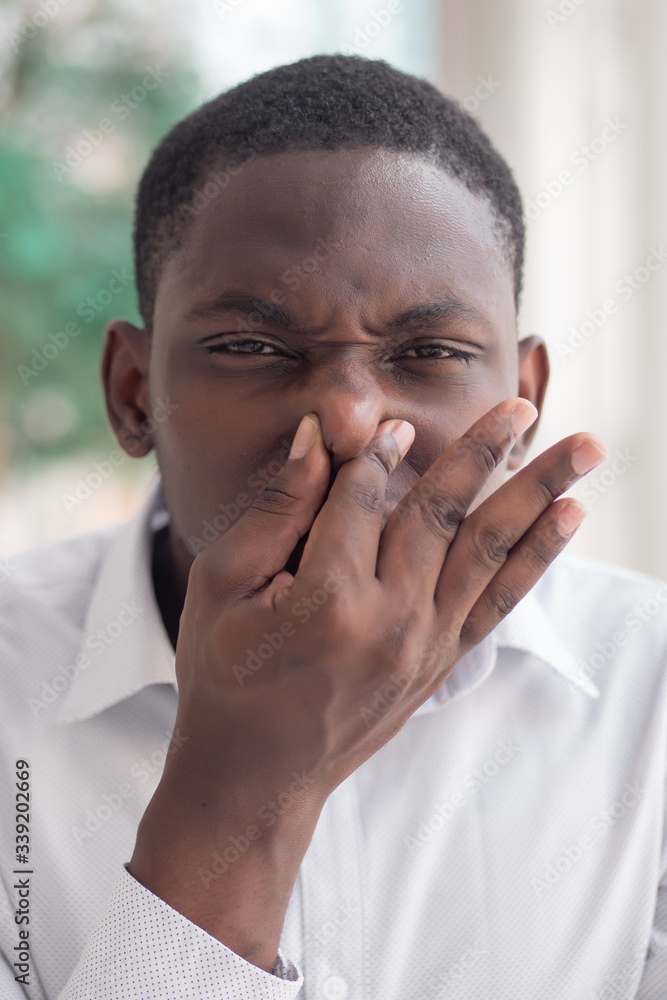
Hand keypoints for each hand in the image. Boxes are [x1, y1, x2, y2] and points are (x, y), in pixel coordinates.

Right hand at [130, 398, 604, 970]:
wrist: (254, 778)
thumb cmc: (222, 676)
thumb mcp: (223, 585)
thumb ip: (277, 508)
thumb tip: (317, 437)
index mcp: (324, 600)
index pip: (360, 498)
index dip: (374, 453)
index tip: (392, 422)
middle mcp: (388, 622)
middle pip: (442, 513)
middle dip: (484, 450)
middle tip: (522, 401)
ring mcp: (422, 647)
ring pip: (489, 550)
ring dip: (538, 493)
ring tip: (586, 449)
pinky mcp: (438, 665)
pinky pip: (498, 601)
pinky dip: (537, 557)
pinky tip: (567, 516)